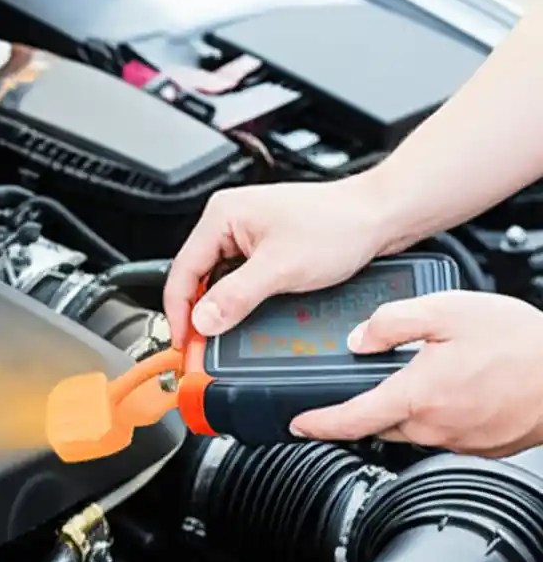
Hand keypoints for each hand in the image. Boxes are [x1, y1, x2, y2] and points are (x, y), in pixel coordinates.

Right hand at [163, 178, 398, 347]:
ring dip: (221, 307)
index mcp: (222, 215)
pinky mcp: (266, 246)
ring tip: (223, 333)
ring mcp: (248, 233)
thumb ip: (235, 296)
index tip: (185, 343)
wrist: (381, 216)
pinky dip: (239, 300)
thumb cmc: (340, 224)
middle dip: (199, 312)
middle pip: (197, 276)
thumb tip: (203, 322)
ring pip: (218, 279)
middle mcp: (230, 220)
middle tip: (201, 346)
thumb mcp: (280, 268)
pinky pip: (239, 279)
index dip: (179, 311)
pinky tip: (246, 315)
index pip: (182, 270)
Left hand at [291, 291, 542, 457]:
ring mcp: (458, 441)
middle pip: (378, 423)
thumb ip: (394, 322)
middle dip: (365, 405)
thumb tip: (358, 339)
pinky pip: (442, 432)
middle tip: (371, 379)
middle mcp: (433, 427)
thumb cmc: (521, 344)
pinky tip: (456, 387)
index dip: (317, 424)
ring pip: (410, 428)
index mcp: (417, 396)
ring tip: (425, 374)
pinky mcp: (480, 447)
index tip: (298, 425)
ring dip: (405, 407)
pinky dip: (437, 413)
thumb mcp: (448, 312)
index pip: (350, 420)